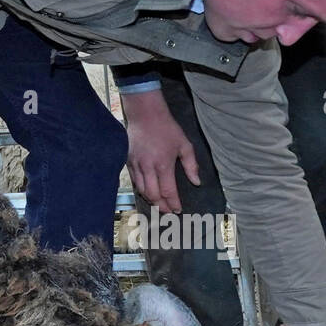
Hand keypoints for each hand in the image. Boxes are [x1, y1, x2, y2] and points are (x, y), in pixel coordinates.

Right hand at [123, 89, 199, 212]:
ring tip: (159, 205)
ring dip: (151, 200)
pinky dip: (141, 191)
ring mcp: (136, 165)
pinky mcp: (128, 162)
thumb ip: (191, 165)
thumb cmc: (167, 128)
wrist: (145, 114)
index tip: (178, 209)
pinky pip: (134, 182)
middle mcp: (148, 167)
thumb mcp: (184, 144)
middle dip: (162, 206)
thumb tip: (196, 182)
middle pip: (153, 195)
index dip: (173, 203)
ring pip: (142, 191)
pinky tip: (148, 193)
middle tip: (168, 211)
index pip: (168, 191)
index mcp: (164, 164)